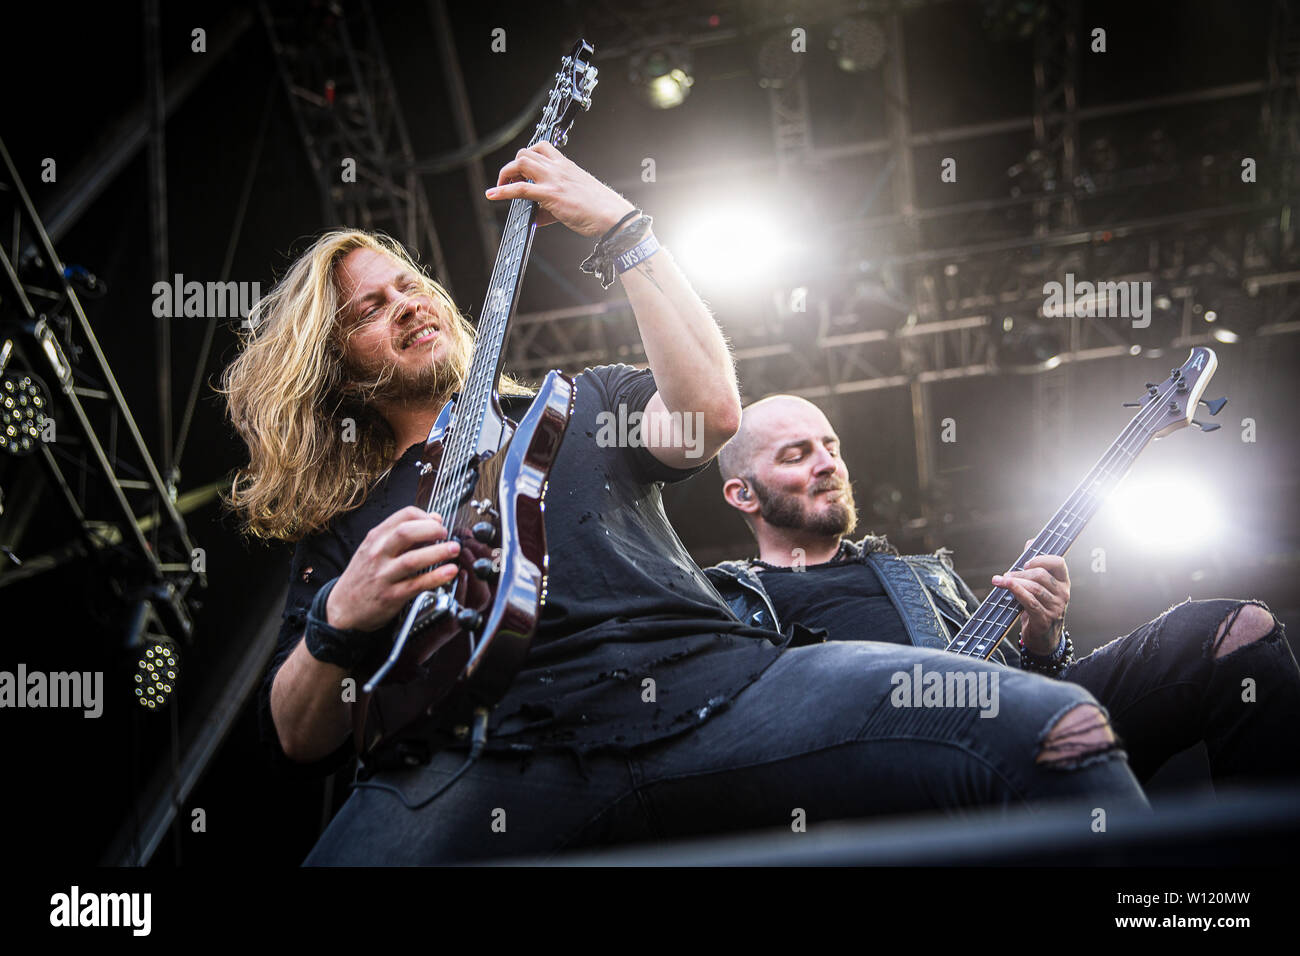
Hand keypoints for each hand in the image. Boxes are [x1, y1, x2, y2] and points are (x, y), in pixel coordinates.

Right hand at [326, 506, 460, 631]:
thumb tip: (434, 518)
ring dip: (438, 553)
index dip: (425, 516)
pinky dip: (436, 577)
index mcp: (375, 539)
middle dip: (431, 530)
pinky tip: (449, 572)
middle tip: (446, 534)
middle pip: (406, 533)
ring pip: (413, 559)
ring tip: (454, 549)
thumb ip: (402, 534)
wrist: (342, 608)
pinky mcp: (391, 596)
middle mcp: (378, 554)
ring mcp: (384, 575)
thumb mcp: (374, 549)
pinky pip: (416, 584)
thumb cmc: (363, 576)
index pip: (403, 516)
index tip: (438, 522)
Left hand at [485, 142, 634, 236]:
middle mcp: (558, 168)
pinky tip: (492, 195)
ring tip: (502, 187)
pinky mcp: (551, 194)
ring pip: (520, 163)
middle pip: (526, 152)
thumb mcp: (575, 200)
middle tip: (511, 181)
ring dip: (506, 173)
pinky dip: (502, 191)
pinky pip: (521, 189)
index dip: (527, 156)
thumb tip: (535, 217)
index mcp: (566, 166)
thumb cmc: (599, 210)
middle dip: (513, 166)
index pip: (542, 148)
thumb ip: (551, 206)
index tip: (522, 171)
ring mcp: (554, 179)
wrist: (613, 216)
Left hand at [992, 538, 1069, 655]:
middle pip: (1041, 575)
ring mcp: (1056, 608)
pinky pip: (1030, 602)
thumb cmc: (1040, 608)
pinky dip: (1016, 592)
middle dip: (1019, 573)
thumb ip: (1036, 565)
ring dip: (1014, 582)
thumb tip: (1031, 542)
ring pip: (1034, 588)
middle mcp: (1063, 594)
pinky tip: (1006, 587)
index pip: (1059, 563)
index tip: (1025, 562)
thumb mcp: (1041, 587)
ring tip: (1001, 581)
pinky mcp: (1045, 619)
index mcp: (1063, 583)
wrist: (1043, 639)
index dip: (1041, 559)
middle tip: (1005, 576)